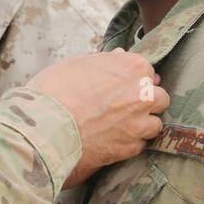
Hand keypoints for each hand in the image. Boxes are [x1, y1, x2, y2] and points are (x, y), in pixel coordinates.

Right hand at [29, 48, 167, 187]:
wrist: (44, 127)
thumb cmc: (55, 90)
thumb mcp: (77, 64)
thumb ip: (105, 61)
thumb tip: (119, 56)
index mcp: (132, 67)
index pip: (147, 71)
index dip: (133, 80)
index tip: (121, 86)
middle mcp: (143, 94)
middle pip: (159, 98)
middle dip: (145, 102)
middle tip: (123, 107)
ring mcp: (139, 123)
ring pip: (154, 124)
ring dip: (141, 124)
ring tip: (119, 126)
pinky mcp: (131, 148)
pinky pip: (140, 144)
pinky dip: (129, 143)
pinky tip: (111, 140)